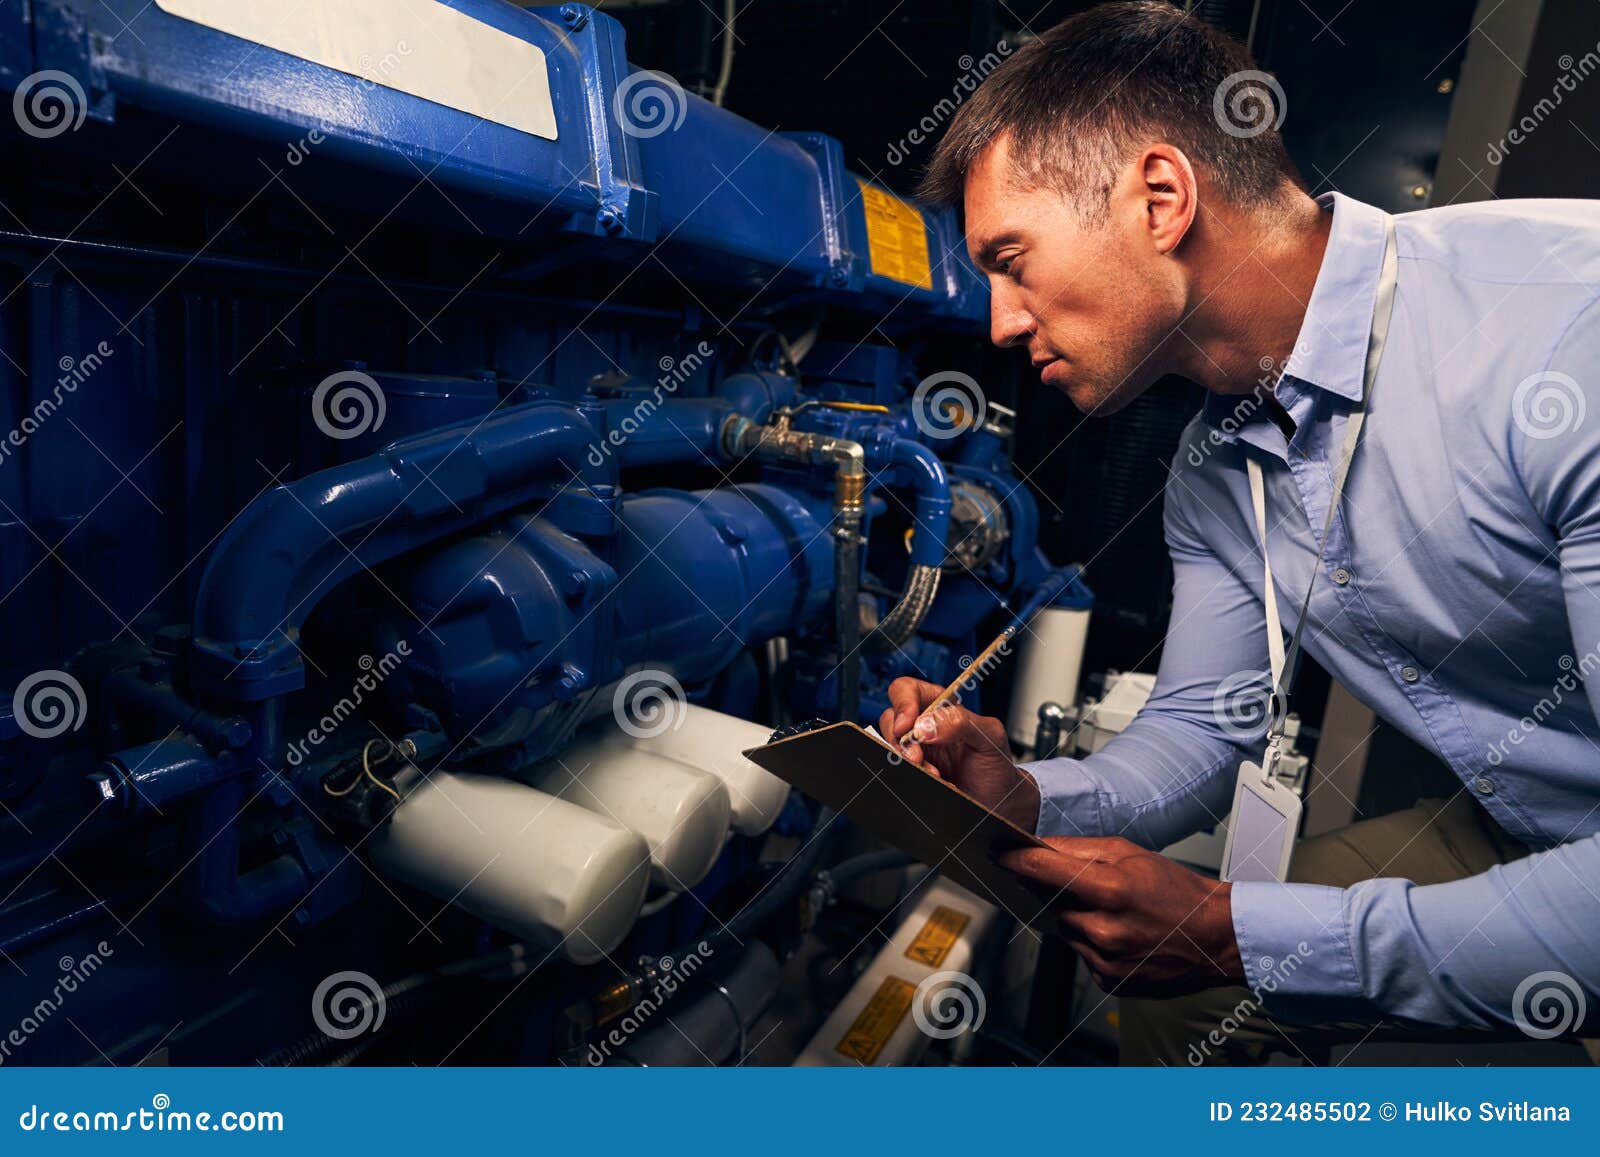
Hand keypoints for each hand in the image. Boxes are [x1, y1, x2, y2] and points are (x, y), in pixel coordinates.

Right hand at [879, 676, 1040, 832]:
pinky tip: (935, 781)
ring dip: (909, 762)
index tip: (908, 725)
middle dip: (902, 740)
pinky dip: (913, 777)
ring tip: (935, 774)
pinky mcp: (913, 773)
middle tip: (919, 757)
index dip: (902, 703)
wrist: (998, 803)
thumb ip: (962, 722)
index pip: (908, 690)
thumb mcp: (991, 737)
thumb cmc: (996, 766)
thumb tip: (925, 724)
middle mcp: (923, 727)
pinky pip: (897, 770)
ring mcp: (915, 751)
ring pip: (890, 747)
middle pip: (890, 720)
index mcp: (940, 707)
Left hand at [999, 836, 1243, 996]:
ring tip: (1113, 911)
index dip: (1015, 862)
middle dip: (1058, 893)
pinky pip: (1082, 956)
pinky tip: (1119, 933)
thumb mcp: (1129, 853)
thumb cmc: (1177, 891)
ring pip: (1066, 931)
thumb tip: (1038, 847)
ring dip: (1077, 919)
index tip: (997, 855)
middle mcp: (1104, 930)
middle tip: (1085, 885)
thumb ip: (1079, 850)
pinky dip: (1092, 943)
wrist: (1215, 937)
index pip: (1044, 872)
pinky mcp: (1108, 981)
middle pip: (1052, 905)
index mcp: (1110, 890)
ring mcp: (1105, 961)